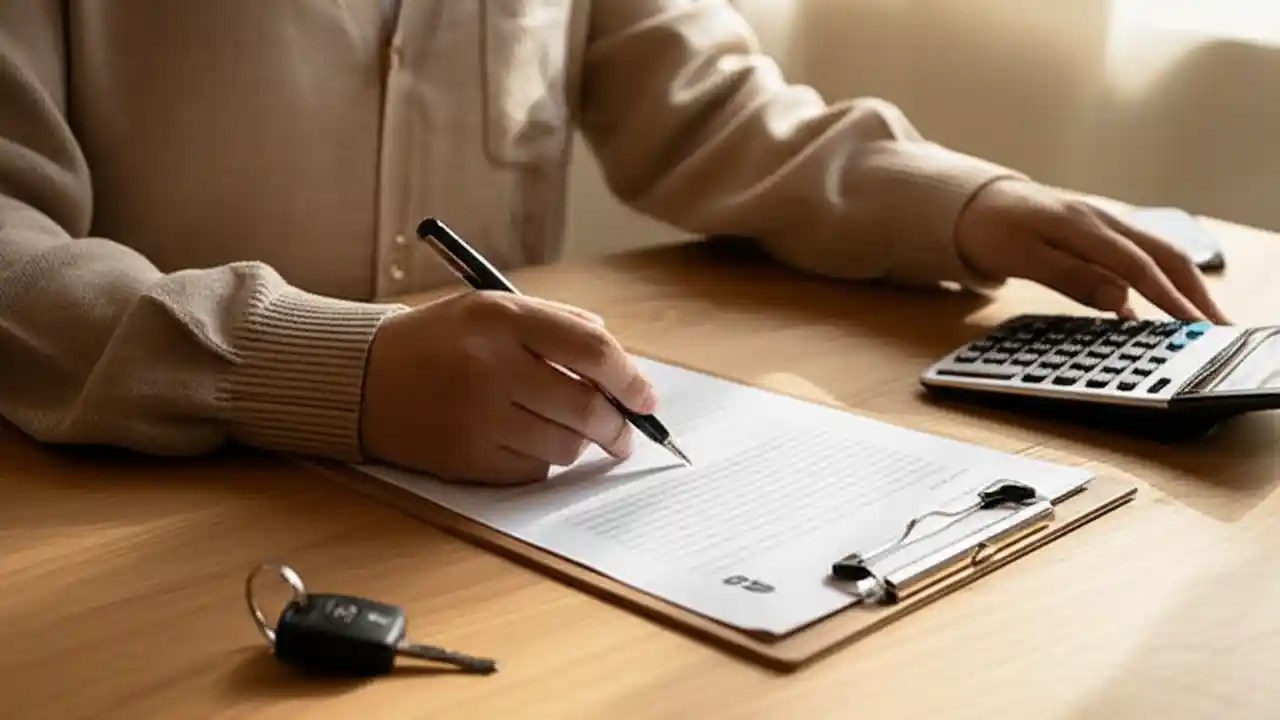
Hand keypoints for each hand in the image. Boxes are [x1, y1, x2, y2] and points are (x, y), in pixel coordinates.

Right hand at [359, 291, 655, 483]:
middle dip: (618, 427)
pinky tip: (524, 441)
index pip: (592, 350)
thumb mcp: (492, 308)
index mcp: (503, 319)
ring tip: (568, 432)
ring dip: (579, 443)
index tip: (646, 398)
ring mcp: (477, 416)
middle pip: (587, 407)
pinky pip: (533, 469)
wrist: (362, 377)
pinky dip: (541, 459)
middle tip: (624, 434)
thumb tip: (620, 363)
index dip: (631, 379)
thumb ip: (557, 324)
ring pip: (565, 445)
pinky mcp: (465, 457)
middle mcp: (491, 366)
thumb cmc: (442, 341)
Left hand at [956, 178, 1229, 323]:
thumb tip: (1122, 300)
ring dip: (1181, 286)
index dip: (1169, 297)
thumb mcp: (1021, 257)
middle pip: (1163, 255)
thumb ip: (1070, 277)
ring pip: (1154, 256)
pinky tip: (1149, 314)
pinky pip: (1133, 260)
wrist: (970, 204)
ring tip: (1200, 320)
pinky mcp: (1094, 237)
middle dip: (1194, 291)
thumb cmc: (990, 230)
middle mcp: (1102, 222)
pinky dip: (1151, 283)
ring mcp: (1101, 227)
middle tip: (1219, 326)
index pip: (1139, 266)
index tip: (1194, 324)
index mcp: (1084, 226)